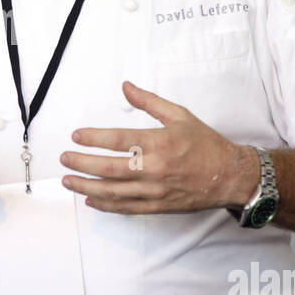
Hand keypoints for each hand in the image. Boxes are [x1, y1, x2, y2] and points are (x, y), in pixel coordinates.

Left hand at [59, 81, 251, 213]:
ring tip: (69, 181)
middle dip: (82, 164)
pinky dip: (106, 205)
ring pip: (113, 192)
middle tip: (65, 159)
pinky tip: (91, 200)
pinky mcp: (158, 205)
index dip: (93, 138)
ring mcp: (155, 190)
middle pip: (108, 168)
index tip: (76, 136)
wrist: (229, 176)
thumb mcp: (180, 115)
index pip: (117, 140)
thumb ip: (149, 101)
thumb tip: (126, 87)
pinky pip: (126, 208)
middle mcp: (154, 168)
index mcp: (159, 143)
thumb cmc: (205, 144)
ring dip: (87, 187)